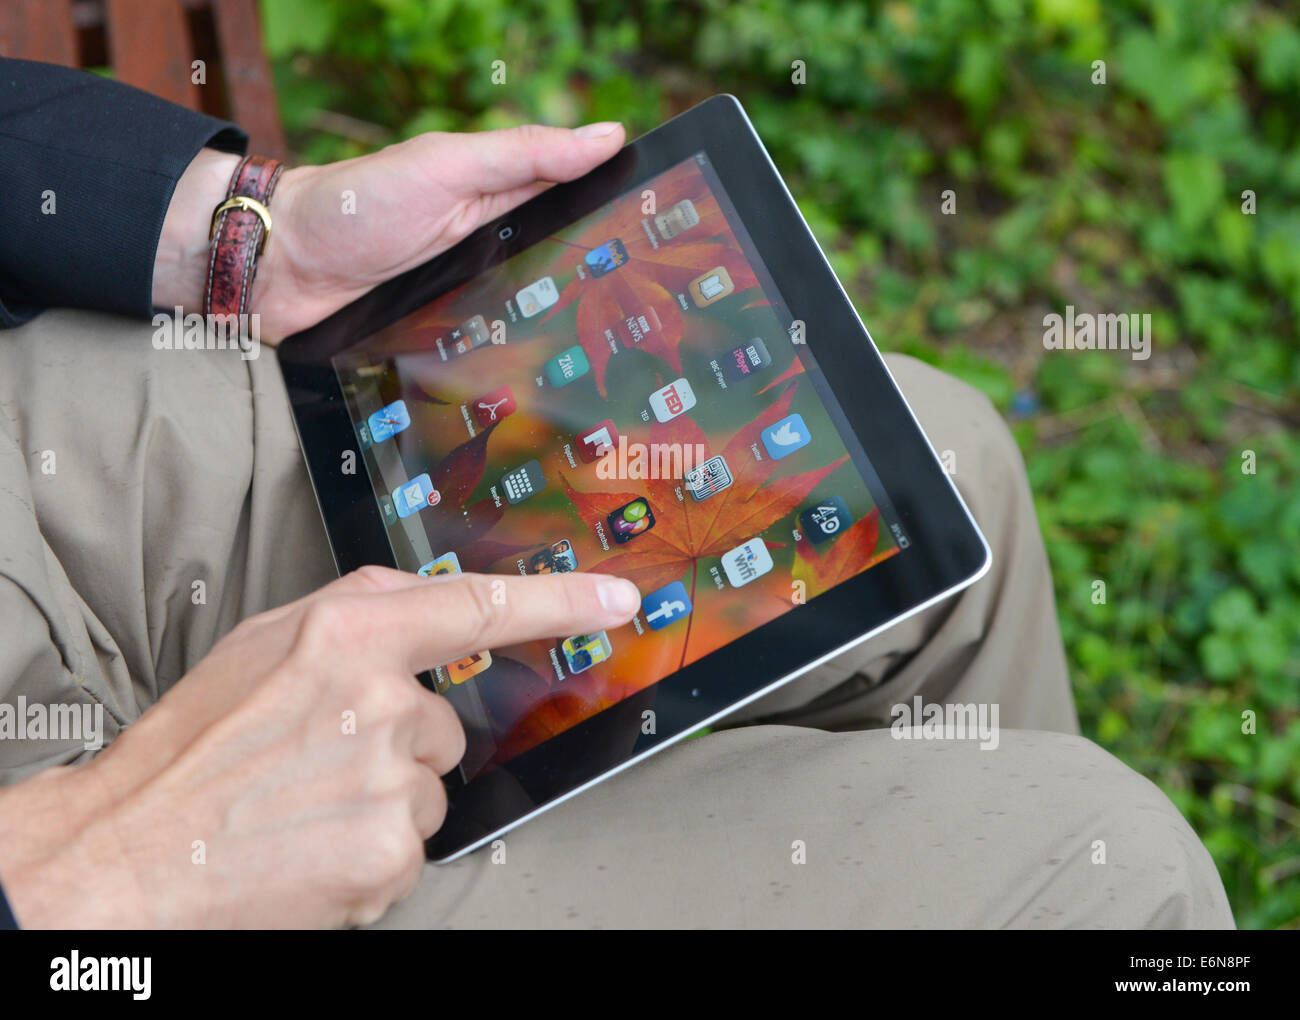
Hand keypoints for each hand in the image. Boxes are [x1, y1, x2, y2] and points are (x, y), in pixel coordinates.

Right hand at [0, 566, 639, 927]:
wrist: (127, 854)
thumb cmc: (190, 748)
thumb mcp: (261, 643)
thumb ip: (355, 610)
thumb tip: (423, 600)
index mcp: (347, 636)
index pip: (479, 606)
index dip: (560, 601)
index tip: (614, 599)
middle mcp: (380, 703)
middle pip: (445, 722)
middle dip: (398, 742)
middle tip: (321, 760)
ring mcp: (389, 781)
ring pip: (429, 787)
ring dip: (382, 798)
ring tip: (306, 805)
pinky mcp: (388, 852)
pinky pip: (411, 844)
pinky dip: (372, 848)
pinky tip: (314, 842)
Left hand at [152, 123, 625, 340]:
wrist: (278, 267)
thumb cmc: (358, 205)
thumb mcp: (449, 168)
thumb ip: (523, 155)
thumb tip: (610, 137)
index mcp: (502, 194)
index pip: (580, 197)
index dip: (624, 210)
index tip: (677, 235)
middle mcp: (495, 244)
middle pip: (567, 264)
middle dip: (609, 288)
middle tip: (661, 321)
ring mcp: (473, 292)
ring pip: (539, 312)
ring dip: (570, 333)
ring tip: (627, 365)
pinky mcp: (450, 335)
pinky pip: (499, 348)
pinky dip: (523, 362)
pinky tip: (557, 385)